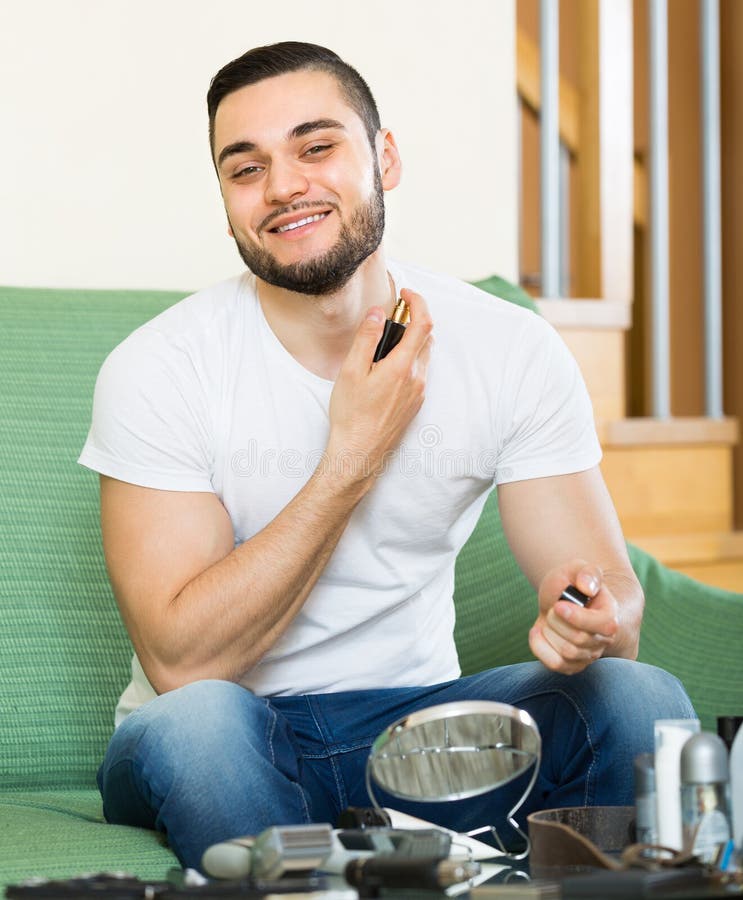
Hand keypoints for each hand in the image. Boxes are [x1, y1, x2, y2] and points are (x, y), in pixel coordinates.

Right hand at [326, 288, 432, 482]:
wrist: (360, 452)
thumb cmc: (352, 415)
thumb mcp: (351, 371)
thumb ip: (367, 339)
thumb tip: (378, 313)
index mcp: (402, 367)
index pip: (423, 324)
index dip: (418, 302)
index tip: (406, 294)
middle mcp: (417, 378)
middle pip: (426, 338)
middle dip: (413, 320)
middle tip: (392, 316)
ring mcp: (419, 393)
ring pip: (423, 356)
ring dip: (411, 341)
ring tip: (385, 342)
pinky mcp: (415, 404)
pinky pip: (418, 373)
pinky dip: (408, 360)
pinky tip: (386, 368)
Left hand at [529, 559, 618, 673]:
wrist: (559, 601)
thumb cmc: (570, 585)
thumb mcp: (577, 569)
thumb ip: (587, 573)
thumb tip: (587, 588)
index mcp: (610, 614)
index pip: (604, 625)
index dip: (578, 618)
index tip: (558, 605)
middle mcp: (604, 639)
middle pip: (579, 640)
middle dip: (556, 621)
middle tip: (553, 607)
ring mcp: (588, 655)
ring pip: (566, 654)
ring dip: (548, 632)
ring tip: (548, 619)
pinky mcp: (572, 666)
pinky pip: (554, 665)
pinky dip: (539, 647)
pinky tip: (538, 632)